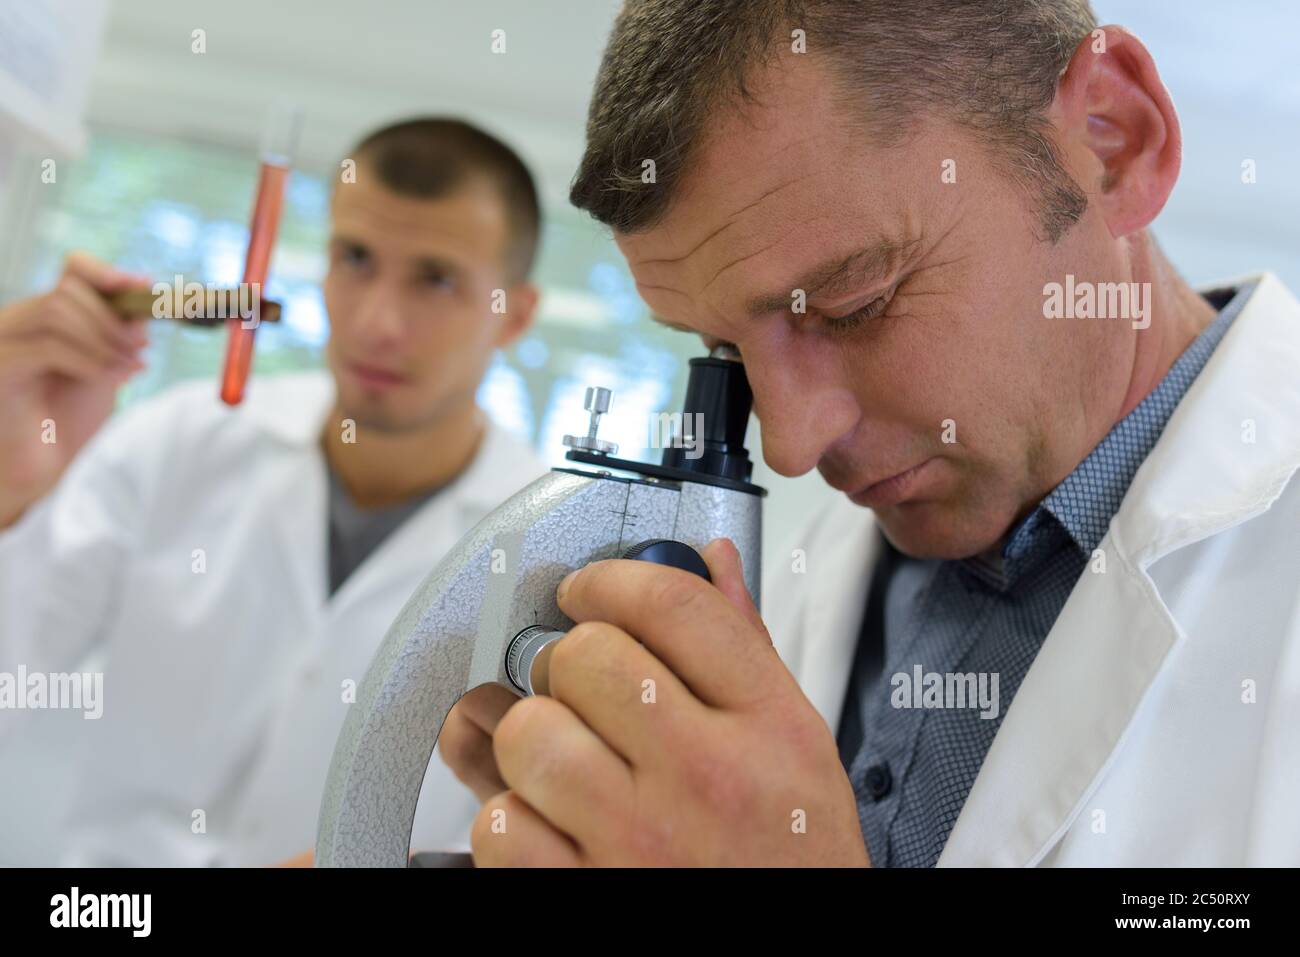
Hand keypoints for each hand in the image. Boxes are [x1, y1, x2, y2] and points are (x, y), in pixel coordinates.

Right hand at [0, 252, 151, 525]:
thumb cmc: (70, 418)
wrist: (44, 466)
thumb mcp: (107, 365)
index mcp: (46, 314)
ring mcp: (2, 342)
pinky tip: (112, 379)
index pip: (72, 269)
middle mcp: (18, 321)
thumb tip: (144, 287)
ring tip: (129, 369)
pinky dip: (90, 361)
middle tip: (143, 347)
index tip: (142, 287)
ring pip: (57, 311)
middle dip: (114, 319)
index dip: (108, 272)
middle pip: (67, 290)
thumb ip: (121, 330)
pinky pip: (49, 347)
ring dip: (104, 340)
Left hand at [465, 538, 869, 866]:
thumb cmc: (791, 859)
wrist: (793, 956)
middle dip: (568, 663)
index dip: (609, 579)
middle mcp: (707, 778)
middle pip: (585, 656)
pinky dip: (508, 821)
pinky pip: (499, 824)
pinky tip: (549, 826)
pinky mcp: (582, 897)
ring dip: (530, 742)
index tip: (588, 590)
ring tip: (563, 760)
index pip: (672, 605)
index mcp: (769, 726)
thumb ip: (747, 648)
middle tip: (581, 690)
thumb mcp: (800, 747)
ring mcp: (640, 843)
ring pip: (528, 733)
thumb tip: (714, 559)